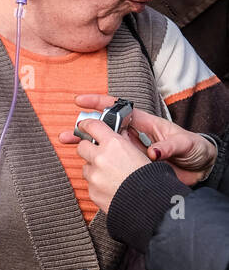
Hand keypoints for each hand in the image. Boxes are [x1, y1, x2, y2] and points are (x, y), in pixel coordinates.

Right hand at [60, 94, 217, 193]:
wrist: (201, 168)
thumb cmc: (194, 149)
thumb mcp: (184, 144)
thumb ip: (168, 146)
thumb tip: (154, 152)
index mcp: (143, 123)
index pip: (117, 108)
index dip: (98, 103)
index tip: (80, 101)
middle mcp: (134, 135)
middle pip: (104, 128)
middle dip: (84, 127)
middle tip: (69, 132)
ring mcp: (131, 150)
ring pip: (103, 145)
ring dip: (86, 145)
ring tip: (68, 145)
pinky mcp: (132, 165)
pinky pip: (112, 163)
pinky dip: (99, 163)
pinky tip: (87, 166)